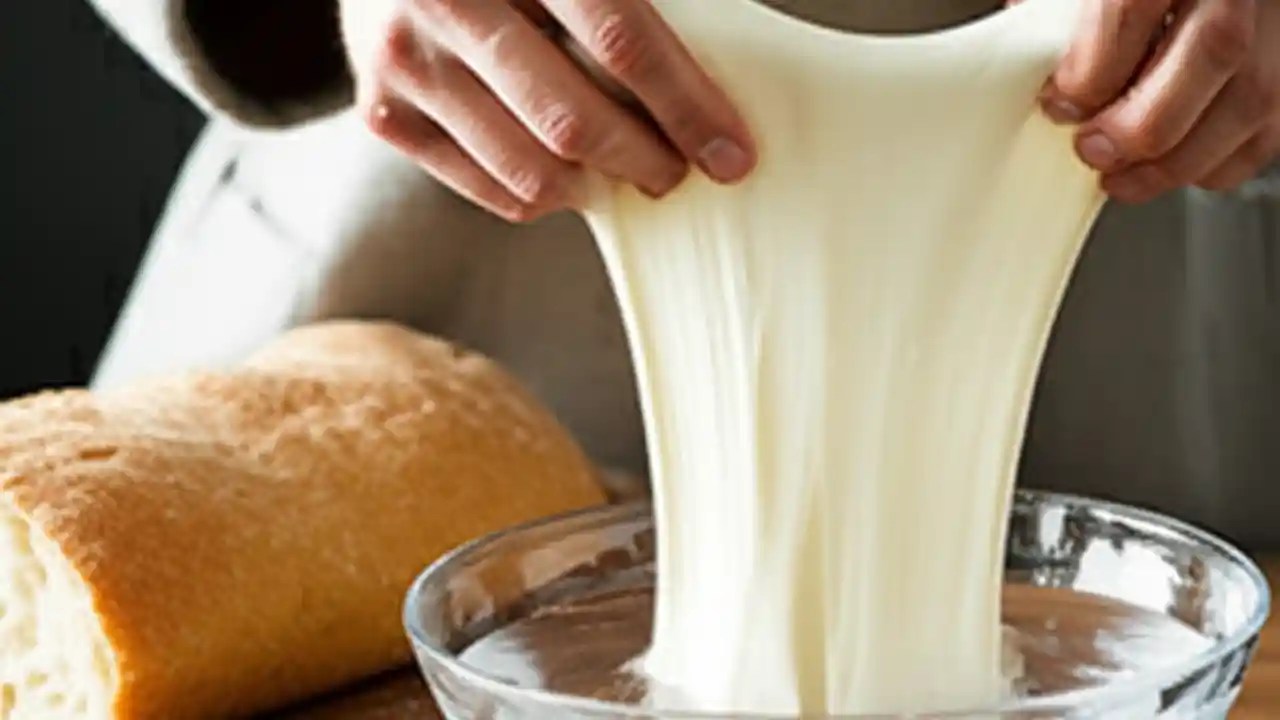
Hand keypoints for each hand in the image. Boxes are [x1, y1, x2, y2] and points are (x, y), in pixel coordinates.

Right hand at [341, 0, 756, 221]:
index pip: (622, 41)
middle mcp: (448, 0)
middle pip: (573, 122)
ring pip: (530, 172)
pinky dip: (543, 194)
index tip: (731, 154)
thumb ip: (632, 5)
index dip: (687, 105)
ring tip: (625, 168)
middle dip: (646, 160)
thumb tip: (722, 70)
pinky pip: (489, 190)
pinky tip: (567, 168)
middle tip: (680, 171)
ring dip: (597, 186)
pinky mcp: (383, 112)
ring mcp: (405, 60)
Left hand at [1040, 0, 1278, 202]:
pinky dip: (1214, 164)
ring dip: (1176, 161)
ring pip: (1251, 100)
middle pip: (1213, 52)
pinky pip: (1267, 129)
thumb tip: (1035, 70)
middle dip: (1141, 125)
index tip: (1061, 105)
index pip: (1138, 2)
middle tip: (1093, 151)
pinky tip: (1169, 166)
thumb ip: (1057, 13)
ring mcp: (1278, 22)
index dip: (1094, 69)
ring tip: (1121, 176)